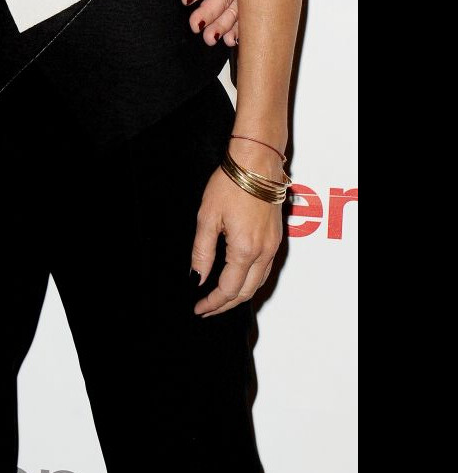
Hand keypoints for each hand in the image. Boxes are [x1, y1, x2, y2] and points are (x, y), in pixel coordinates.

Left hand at [190, 165, 281, 316]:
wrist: (256, 163)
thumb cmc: (231, 185)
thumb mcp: (207, 218)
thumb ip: (202, 252)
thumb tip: (196, 277)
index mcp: (245, 250)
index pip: (228, 290)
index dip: (213, 303)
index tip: (199, 308)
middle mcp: (264, 252)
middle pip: (246, 292)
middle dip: (225, 304)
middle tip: (206, 308)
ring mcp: (273, 246)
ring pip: (258, 283)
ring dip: (239, 294)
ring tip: (219, 298)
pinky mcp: (276, 238)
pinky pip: (265, 269)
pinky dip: (250, 281)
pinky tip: (238, 278)